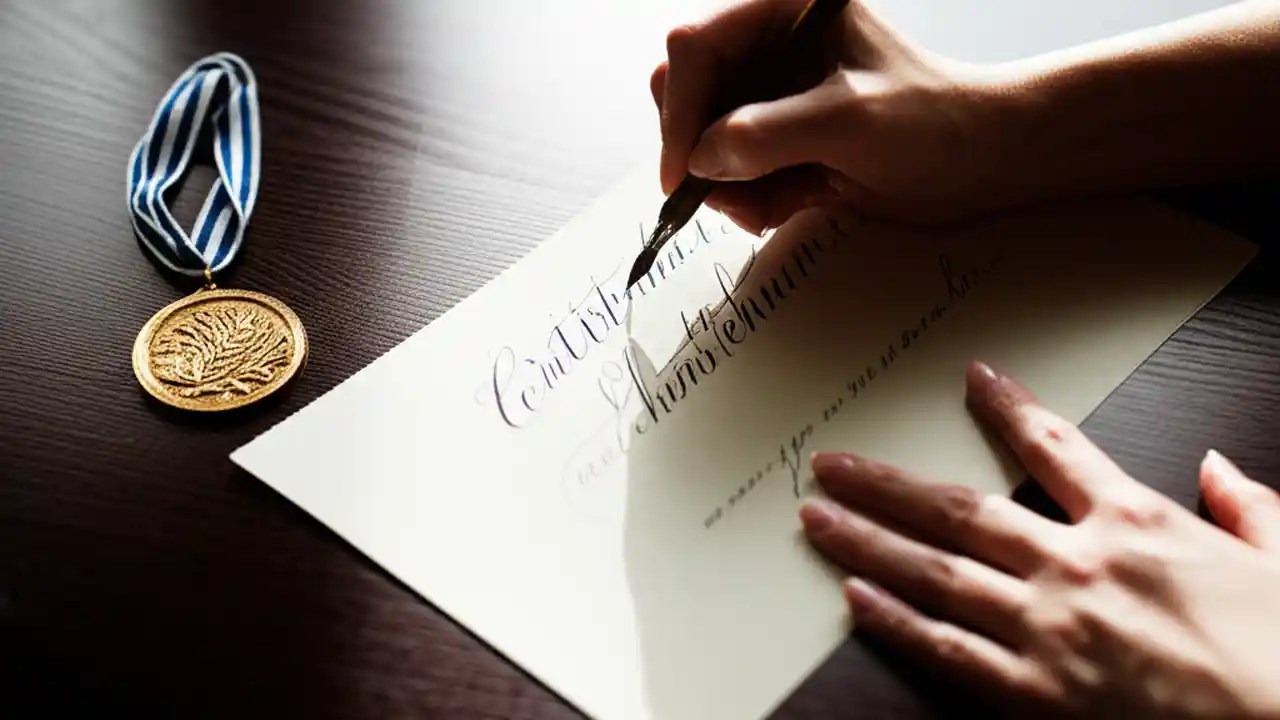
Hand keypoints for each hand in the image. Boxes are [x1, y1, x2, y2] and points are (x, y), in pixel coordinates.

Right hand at [651, 0, 1021, 233]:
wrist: (981, 162)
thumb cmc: (931, 121)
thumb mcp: (848, 121)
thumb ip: (767, 135)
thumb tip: (700, 159)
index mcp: (783, 13)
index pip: (696, 48)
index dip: (680, 109)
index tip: (682, 173)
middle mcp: (768, 48)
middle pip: (688, 94)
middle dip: (698, 152)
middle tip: (727, 196)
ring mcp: (772, 98)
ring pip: (703, 142)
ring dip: (724, 186)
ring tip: (764, 210)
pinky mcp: (780, 141)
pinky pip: (731, 173)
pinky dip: (746, 200)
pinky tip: (781, 209)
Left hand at [800, 361, 1279, 718]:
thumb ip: (1250, 509)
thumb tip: (1221, 468)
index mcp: (1139, 523)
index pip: (1058, 447)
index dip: (1010, 409)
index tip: (973, 379)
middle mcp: (1078, 564)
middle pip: (959, 509)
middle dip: (886, 483)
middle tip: (831, 464)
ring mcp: (1048, 628)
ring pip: (934, 572)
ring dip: (867, 540)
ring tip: (816, 517)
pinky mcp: (1035, 695)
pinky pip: (947, 649)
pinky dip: (895, 621)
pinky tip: (853, 598)